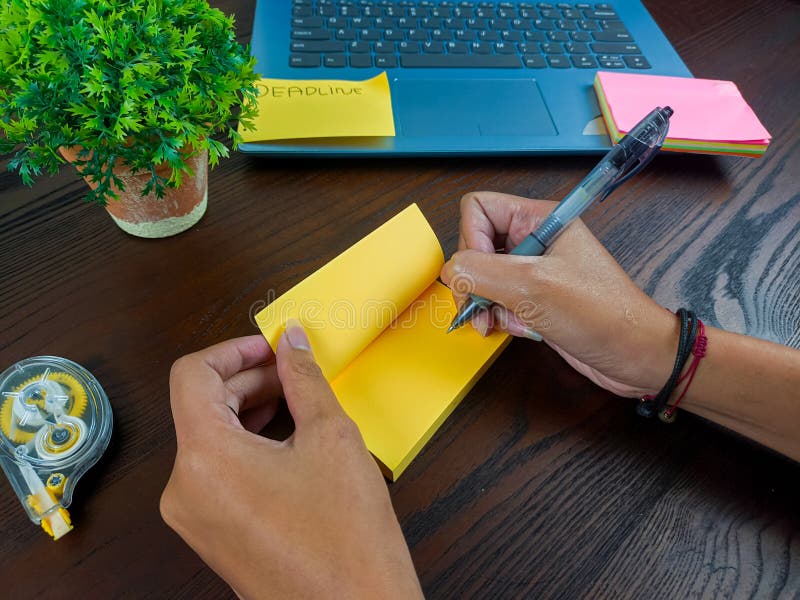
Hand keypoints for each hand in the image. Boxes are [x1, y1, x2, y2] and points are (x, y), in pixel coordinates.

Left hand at [160, 323, 421, 598]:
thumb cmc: (346, 539)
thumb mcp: (330, 438)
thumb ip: (304, 378)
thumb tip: (292, 343)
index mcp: (205, 459)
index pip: (192, 375)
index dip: (232, 350)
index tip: (268, 346)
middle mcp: (184, 489)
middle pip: (201, 405)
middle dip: (249, 380)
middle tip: (293, 370)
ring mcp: (194, 516)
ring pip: (210, 437)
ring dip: (249, 410)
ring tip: (295, 402)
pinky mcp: (210, 533)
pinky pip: (217, 470)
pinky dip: (247, 443)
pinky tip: (286, 439)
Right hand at [441, 191, 678, 397]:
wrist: (635, 356)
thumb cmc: (600, 314)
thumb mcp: (533, 287)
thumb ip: (480, 272)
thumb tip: (449, 270)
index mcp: (540, 218)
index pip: (479, 209)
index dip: (470, 240)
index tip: (479, 274)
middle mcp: (535, 239)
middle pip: (475, 244)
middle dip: (473, 279)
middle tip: (479, 308)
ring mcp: (535, 270)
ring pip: (483, 276)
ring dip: (485, 303)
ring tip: (499, 323)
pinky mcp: (535, 297)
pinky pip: (498, 300)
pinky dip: (500, 317)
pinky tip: (518, 329)